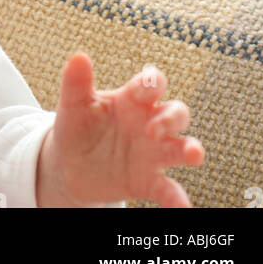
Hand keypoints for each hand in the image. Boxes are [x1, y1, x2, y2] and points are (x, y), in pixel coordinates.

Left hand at [39, 53, 204, 207]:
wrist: (69, 165)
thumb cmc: (77, 126)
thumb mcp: (73, 105)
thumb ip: (76, 82)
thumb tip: (78, 56)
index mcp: (131, 100)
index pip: (153, 83)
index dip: (152, 84)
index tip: (142, 93)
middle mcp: (148, 123)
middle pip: (177, 112)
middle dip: (171, 119)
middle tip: (153, 131)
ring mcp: (151, 153)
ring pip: (181, 147)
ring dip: (190, 149)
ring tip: (193, 155)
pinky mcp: (148, 181)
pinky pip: (168, 189)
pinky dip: (178, 199)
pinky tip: (182, 207)